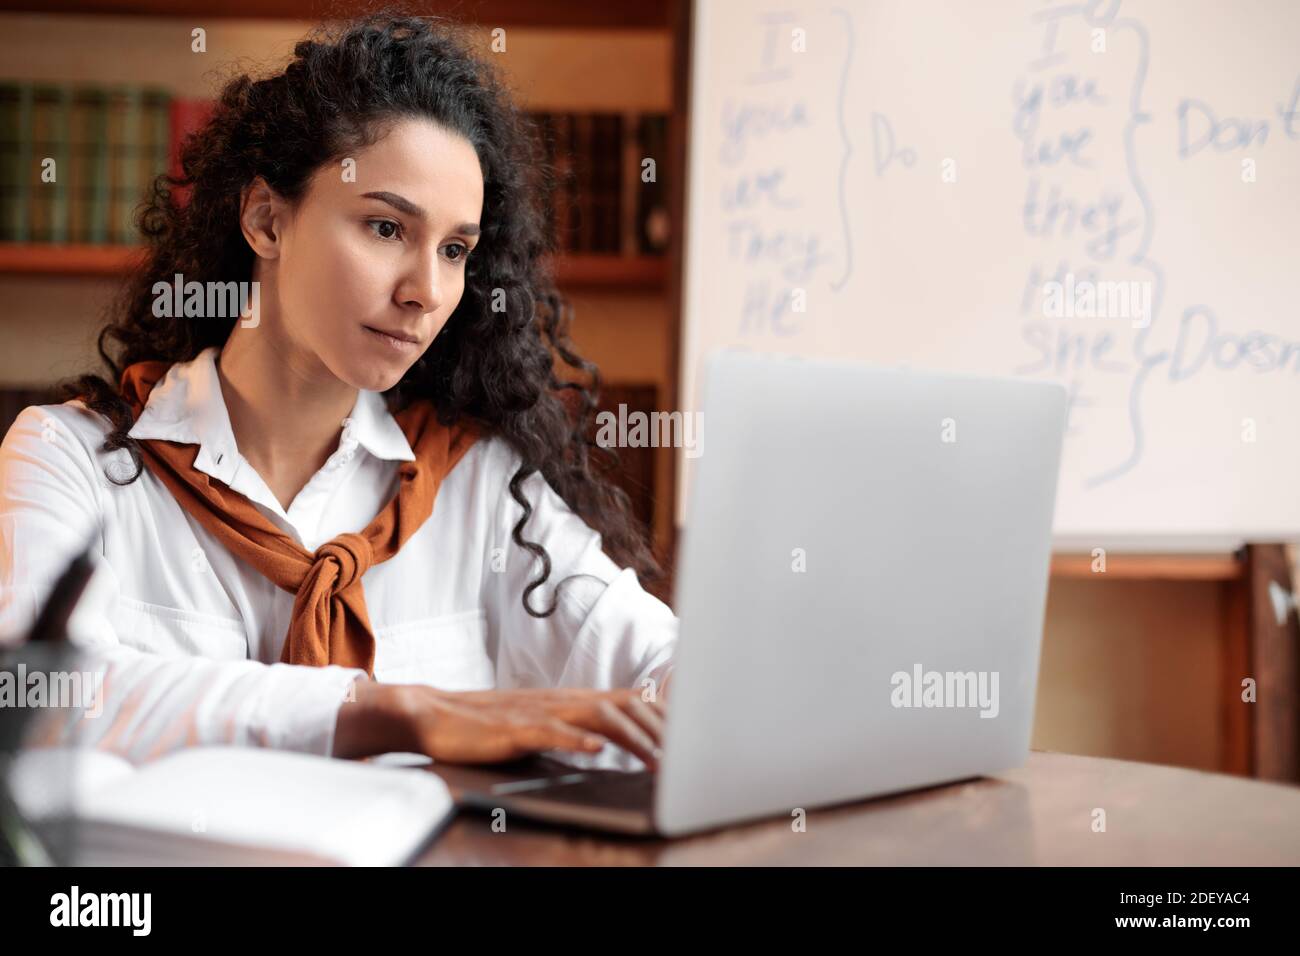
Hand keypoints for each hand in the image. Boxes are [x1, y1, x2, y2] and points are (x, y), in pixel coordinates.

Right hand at [333, 680, 667, 769]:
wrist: (434, 715)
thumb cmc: (486, 726)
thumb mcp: (539, 725)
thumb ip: (572, 729)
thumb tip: (609, 742)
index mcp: (569, 700)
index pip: (628, 700)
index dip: (661, 716)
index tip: (691, 735)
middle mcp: (560, 700)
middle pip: (622, 705)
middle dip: (658, 730)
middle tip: (686, 755)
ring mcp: (539, 712)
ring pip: (596, 716)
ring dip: (630, 738)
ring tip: (654, 759)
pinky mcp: (514, 728)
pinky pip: (551, 730)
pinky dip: (577, 738)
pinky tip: (598, 749)